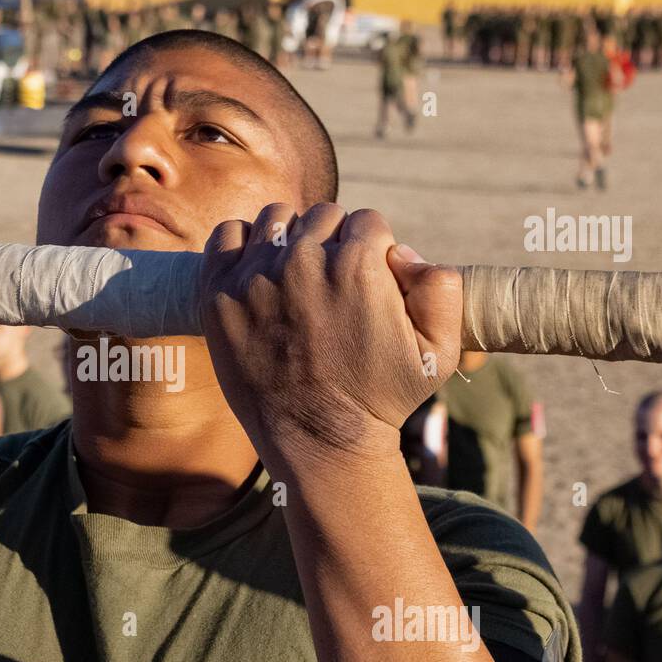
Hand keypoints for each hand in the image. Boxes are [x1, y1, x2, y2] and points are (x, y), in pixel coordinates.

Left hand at [200, 204, 461, 465]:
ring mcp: (255, 276)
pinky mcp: (218, 293)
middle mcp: (303, 261)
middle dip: (333, 244)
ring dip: (288, 239)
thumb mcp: (439, 353)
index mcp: (358, 265)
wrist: (318, 444)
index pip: (367, 222)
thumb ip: (442, 289)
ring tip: (295, 279)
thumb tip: (401, 251)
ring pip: (277, 219)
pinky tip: (256, 272)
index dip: (373, 252)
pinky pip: (227, 235)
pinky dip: (241, 245)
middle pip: (323, 217)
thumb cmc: (381, 400)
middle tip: (332, 288)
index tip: (367, 284)